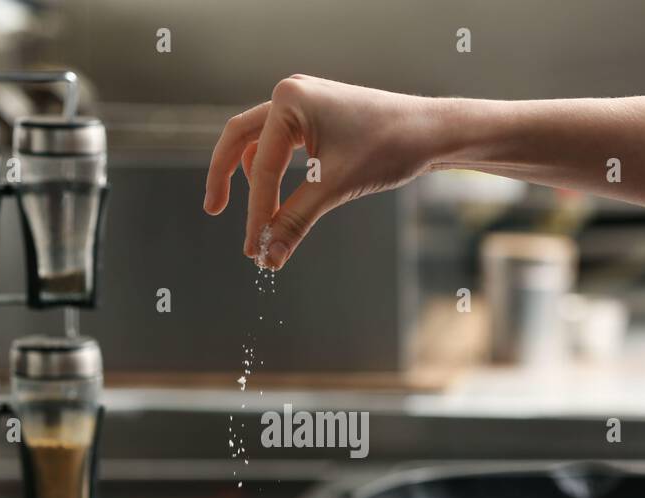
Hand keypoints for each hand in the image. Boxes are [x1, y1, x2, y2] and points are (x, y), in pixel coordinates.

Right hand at [203, 75, 439, 268]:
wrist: (431, 132)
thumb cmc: (389, 148)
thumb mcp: (335, 188)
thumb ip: (295, 221)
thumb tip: (267, 257)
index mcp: (290, 100)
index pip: (262, 167)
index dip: (255, 214)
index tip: (254, 250)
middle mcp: (290, 93)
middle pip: (239, 140)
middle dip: (225, 177)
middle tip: (213, 210)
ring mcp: (302, 101)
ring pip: (259, 143)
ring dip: (253, 179)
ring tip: (256, 216)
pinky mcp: (315, 115)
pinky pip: (281, 145)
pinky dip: (275, 172)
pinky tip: (277, 198)